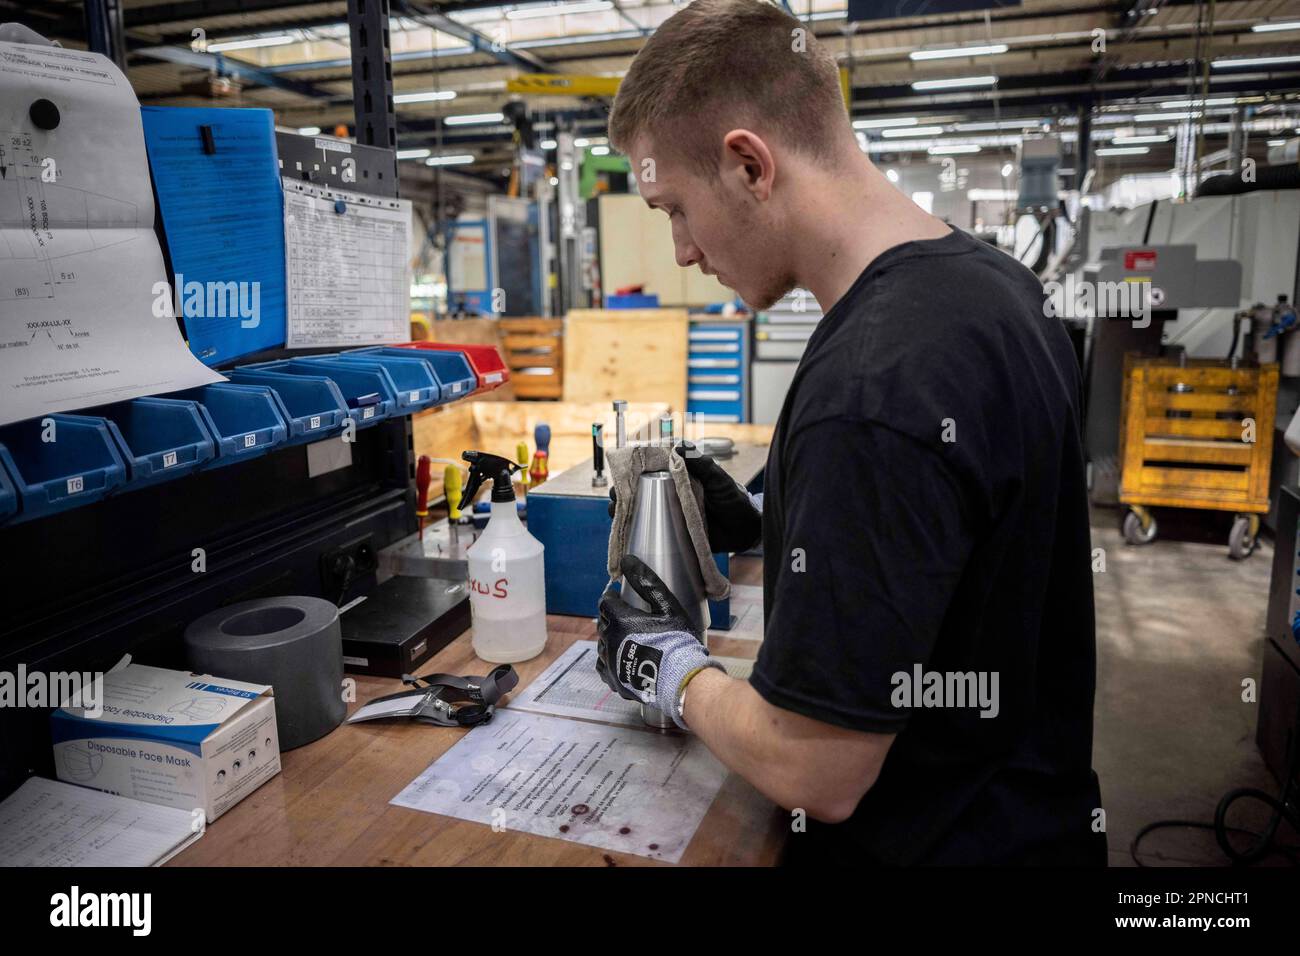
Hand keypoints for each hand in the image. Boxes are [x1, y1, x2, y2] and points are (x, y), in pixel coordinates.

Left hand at [596, 555, 720, 727]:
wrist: (681, 678)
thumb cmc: (677, 640)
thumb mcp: (666, 606)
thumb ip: (647, 582)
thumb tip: (628, 561)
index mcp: (620, 620)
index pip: (605, 602)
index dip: (612, 598)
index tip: (620, 598)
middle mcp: (609, 640)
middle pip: (603, 622)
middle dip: (612, 617)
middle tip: (628, 618)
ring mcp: (610, 662)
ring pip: (602, 643)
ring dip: (611, 638)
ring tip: (628, 639)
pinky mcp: (614, 679)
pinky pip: (603, 665)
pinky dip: (609, 659)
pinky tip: (622, 658)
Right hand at [606, 442, 761, 553]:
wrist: (746, 529)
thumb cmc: (734, 499)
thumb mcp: (718, 478)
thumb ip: (702, 463)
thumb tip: (680, 445)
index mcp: (679, 478)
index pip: (649, 472)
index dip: (632, 474)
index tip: (620, 478)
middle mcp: (672, 495)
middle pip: (640, 493)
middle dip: (623, 495)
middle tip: (614, 499)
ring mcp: (672, 514)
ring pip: (642, 512)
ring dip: (625, 513)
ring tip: (616, 515)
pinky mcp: (675, 534)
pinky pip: (653, 532)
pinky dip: (638, 533)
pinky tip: (627, 535)